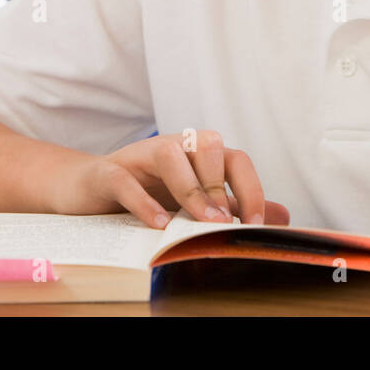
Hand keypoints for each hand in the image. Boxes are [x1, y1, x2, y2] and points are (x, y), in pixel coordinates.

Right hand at [51, 129, 289, 229]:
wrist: (88, 190)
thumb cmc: (146, 192)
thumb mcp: (194, 202)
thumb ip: (233, 206)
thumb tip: (281, 216)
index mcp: (197, 156)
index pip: (235, 158)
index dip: (250, 188)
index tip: (253, 223)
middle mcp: (173, 148)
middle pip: (208, 145)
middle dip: (219, 185)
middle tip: (221, 223)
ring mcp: (140, 156)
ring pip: (169, 153)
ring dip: (188, 188)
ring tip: (196, 222)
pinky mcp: (110, 171)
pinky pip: (126, 178)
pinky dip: (143, 201)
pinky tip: (158, 225)